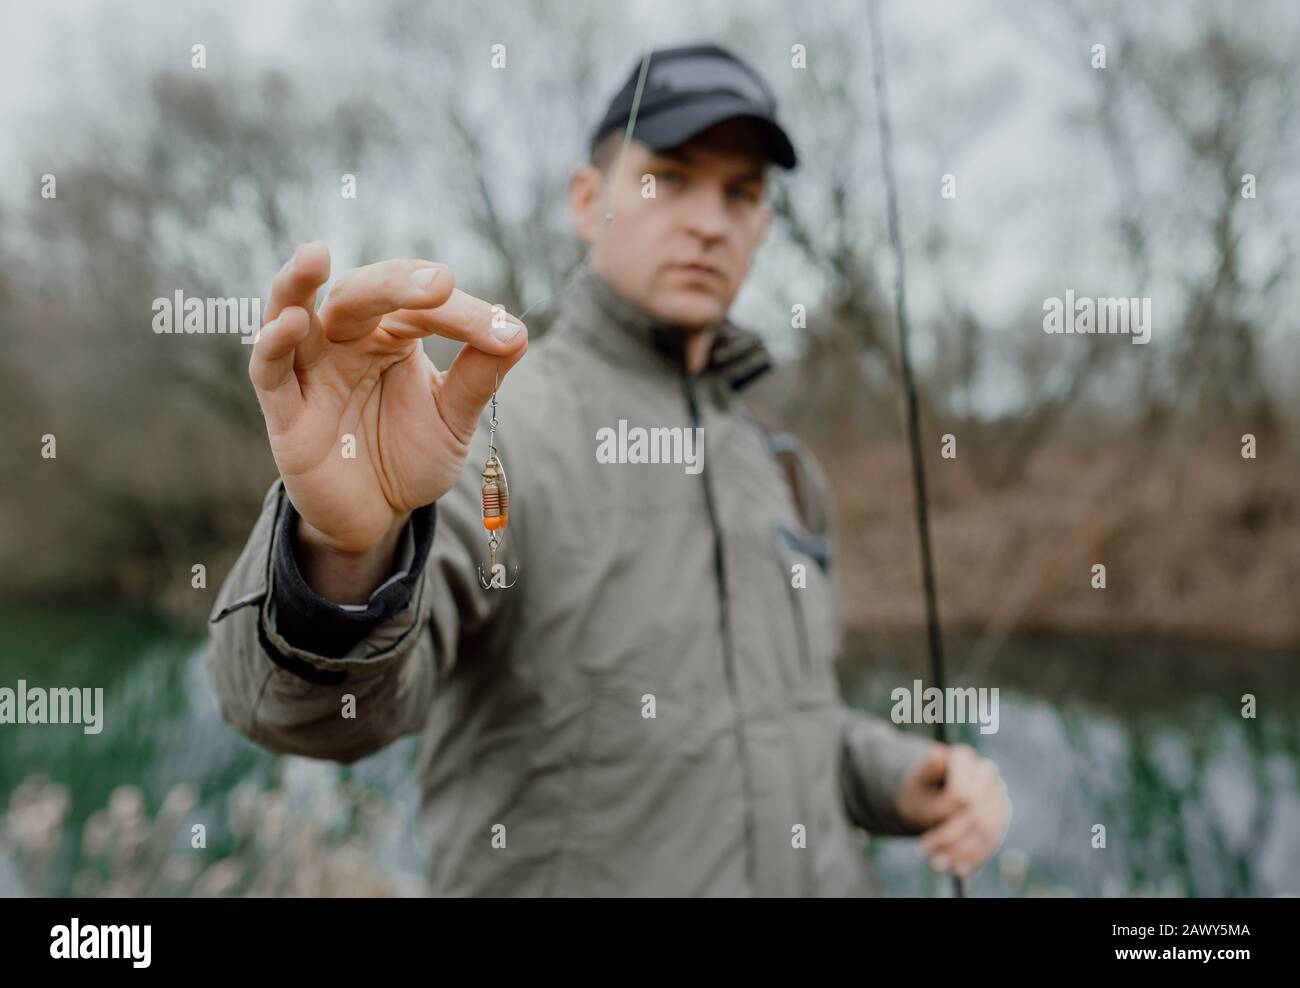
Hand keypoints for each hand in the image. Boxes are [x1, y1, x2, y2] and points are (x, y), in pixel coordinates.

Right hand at [249, 243, 528, 556]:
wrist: (380, 515)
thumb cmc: (411, 454)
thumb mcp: (454, 418)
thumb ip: (479, 376)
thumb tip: (518, 331)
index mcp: (391, 333)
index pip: (422, 307)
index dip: (464, 316)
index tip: (506, 335)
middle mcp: (346, 341)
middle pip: (360, 294)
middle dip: (397, 284)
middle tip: (440, 284)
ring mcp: (311, 372)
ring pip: (292, 312)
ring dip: (298, 283)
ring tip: (315, 254)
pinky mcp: (285, 412)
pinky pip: (269, 371)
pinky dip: (273, 344)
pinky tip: (292, 324)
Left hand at [895, 742, 1009, 878]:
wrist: (929, 794)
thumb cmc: (919, 787)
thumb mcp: (915, 781)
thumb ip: (926, 772)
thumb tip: (936, 753)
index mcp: (963, 757)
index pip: (961, 795)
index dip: (942, 823)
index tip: (921, 843)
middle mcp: (985, 773)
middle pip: (974, 815)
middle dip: (949, 842)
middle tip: (927, 858)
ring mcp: (996, 796)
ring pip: (985, 831)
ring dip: (962, 853)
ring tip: (938, 865)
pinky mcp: (1000, 815)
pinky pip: (993, 840)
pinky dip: (975, 857)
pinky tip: (958, 869)